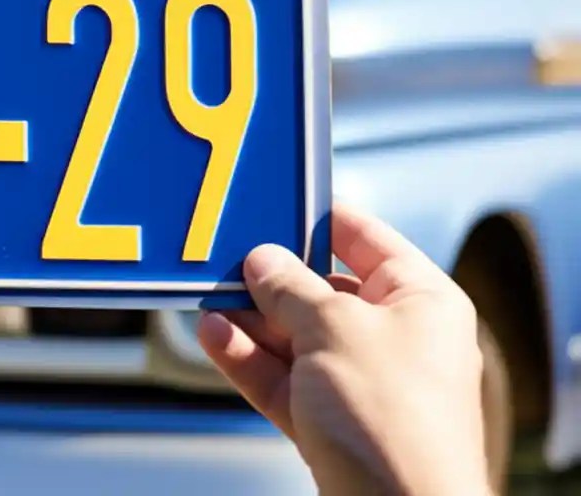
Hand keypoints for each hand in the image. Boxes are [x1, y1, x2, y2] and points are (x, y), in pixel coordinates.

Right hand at [198, 204, 490, 495]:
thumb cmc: (395, 422)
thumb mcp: (334, 329)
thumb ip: (291, 288)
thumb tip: (263, 259)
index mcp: (421, 301)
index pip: (366, 240)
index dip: (317, 220)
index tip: (273, 206)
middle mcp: (395, 337)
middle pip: (320, 290)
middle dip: (269, 278)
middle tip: (225, 260)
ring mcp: (360, 382)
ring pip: (293, 336)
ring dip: (249, 319)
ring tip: (206, 297)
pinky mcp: (329, 421)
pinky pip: (281, 377)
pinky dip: (247, 357)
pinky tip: (214, 336)